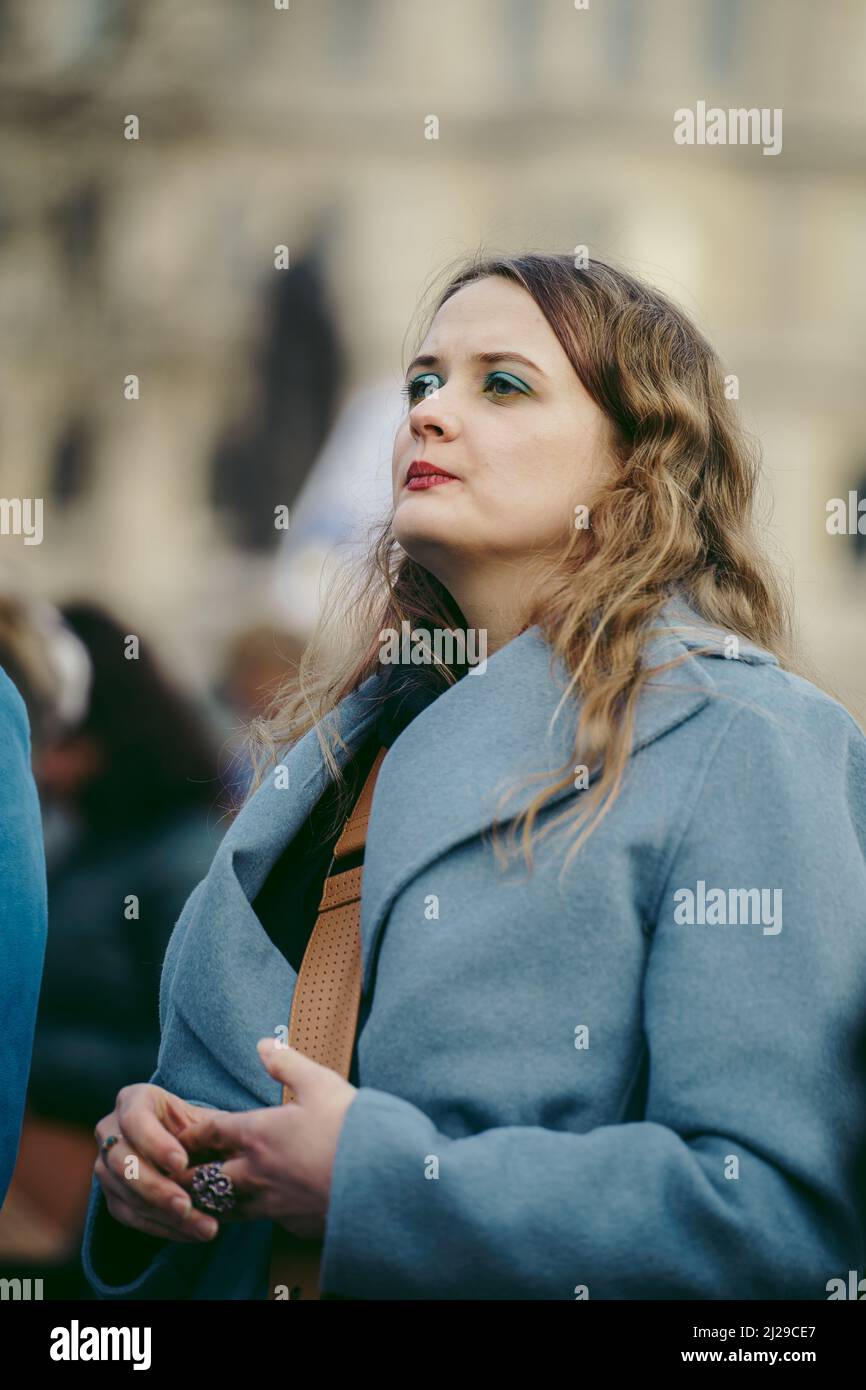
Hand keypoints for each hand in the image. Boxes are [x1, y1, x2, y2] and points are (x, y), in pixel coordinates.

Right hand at [94, 1084, 220, 1243]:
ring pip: (125, 1194)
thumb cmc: (201, 1127)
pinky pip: (130, 1216)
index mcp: (134, 1099)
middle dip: (156, 1188)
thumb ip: (213, 1130)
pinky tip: (191, 1233)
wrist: (189, 1147)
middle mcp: (110, 1129)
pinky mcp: (111, 1194)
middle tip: (186, 1205)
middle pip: (123, 1162)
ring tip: (202, 1226)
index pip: (135, 1120)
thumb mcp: (207, 1120)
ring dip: (163, 1214)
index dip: (155, 1143)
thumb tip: (229, 1142)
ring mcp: (106, 1164)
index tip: (181, 1163)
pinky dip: (162, 1227)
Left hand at [177, 1039, 357, 1238]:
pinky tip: (258, 1209)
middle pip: (204, 1178)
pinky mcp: (291, 1223)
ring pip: (225, 1208)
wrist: (381, 1176)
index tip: (178, 1135)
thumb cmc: (350, 1125)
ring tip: (205, 1198)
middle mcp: (255, 1172)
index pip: (209, 1132)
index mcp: (257, 1134)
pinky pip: (260, 1221)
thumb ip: (286, 1062)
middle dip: (190, 1174)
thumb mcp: (319, 1082)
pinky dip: (252, 1215)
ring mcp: (271, 1202)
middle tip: (178, 1172)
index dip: (191, 1132)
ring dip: (213, 1201)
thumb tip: (263, 1043)